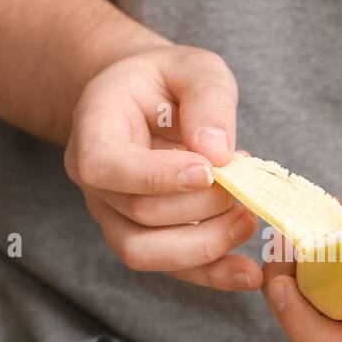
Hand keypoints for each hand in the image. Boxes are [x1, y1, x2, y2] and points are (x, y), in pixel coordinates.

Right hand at [64, 45, 262, 290]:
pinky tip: (247, 274)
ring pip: (147, 253)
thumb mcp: (194, 66)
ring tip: (247, 219)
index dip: (157, 176)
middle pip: (138, 213)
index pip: (106, 166)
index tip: (208, 171)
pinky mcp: (144, 238)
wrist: (146, 102)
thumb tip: (218, 151)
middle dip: (200, 206)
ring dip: (206, 244)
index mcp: (94, 131)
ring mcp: (114, 216)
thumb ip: (207, 98)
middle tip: (241, 183)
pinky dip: (211, 274)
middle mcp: (95, 183)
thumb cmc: (167, 81)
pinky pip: (170, 269)